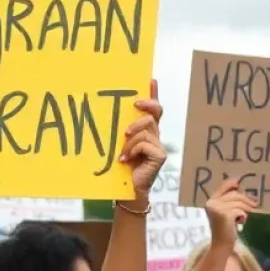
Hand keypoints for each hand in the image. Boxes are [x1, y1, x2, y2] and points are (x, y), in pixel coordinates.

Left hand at [119, 80, 165, 197]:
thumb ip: (120, 130)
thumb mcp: (118, 144)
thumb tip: (110, 110)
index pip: (153, 110)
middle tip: (135, 104)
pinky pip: (145, 143)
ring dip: (131, 139)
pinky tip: (126, 160)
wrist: (127, 190)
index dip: (153, 95)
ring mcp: (158, 146)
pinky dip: (133, 150)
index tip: (151, 80)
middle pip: (154, 114)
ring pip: (146, 129)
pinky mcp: (159, 155)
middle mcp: (155, 137)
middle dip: (146, 106)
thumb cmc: (120, 168)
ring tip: (122, 151)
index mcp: (146, 132)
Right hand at [205, 179, 257, 248]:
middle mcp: (211, 203)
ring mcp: (217, 209)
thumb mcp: (225, 212)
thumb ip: (229, 200)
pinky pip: (240, 210)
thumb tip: (237, 185)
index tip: (239, 182)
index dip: (231, 183)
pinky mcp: (224, 215)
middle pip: (234, 194)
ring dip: (246, 209)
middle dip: (246, 199)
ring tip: (244, 217)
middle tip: (255, 205)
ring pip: (238, 203)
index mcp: (210, 201)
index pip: (223, 187)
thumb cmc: (225, 229)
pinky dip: (243, 216)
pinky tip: (240, 222)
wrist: (221, 245)